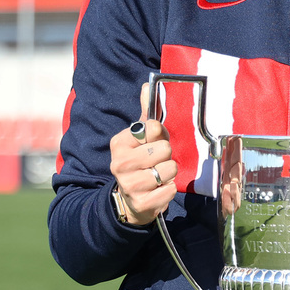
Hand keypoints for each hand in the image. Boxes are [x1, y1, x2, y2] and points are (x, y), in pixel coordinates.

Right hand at [108, 82, 178, 224]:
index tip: (153, 142)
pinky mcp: (141, 203)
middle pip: (164, 149)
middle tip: (157, 162)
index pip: (152, 127)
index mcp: (119, 143)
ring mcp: (129, 185)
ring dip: (170, 173)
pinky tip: (159, 190)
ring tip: (158, 176)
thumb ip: (146, 114)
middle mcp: (119, 163)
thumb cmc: (141, 162)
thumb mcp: (141, 138)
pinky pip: (170, 189)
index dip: (160, 135)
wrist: (130, 200)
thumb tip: (147, 86)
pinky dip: (170, 190)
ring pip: (169, 169)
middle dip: (166, 156)